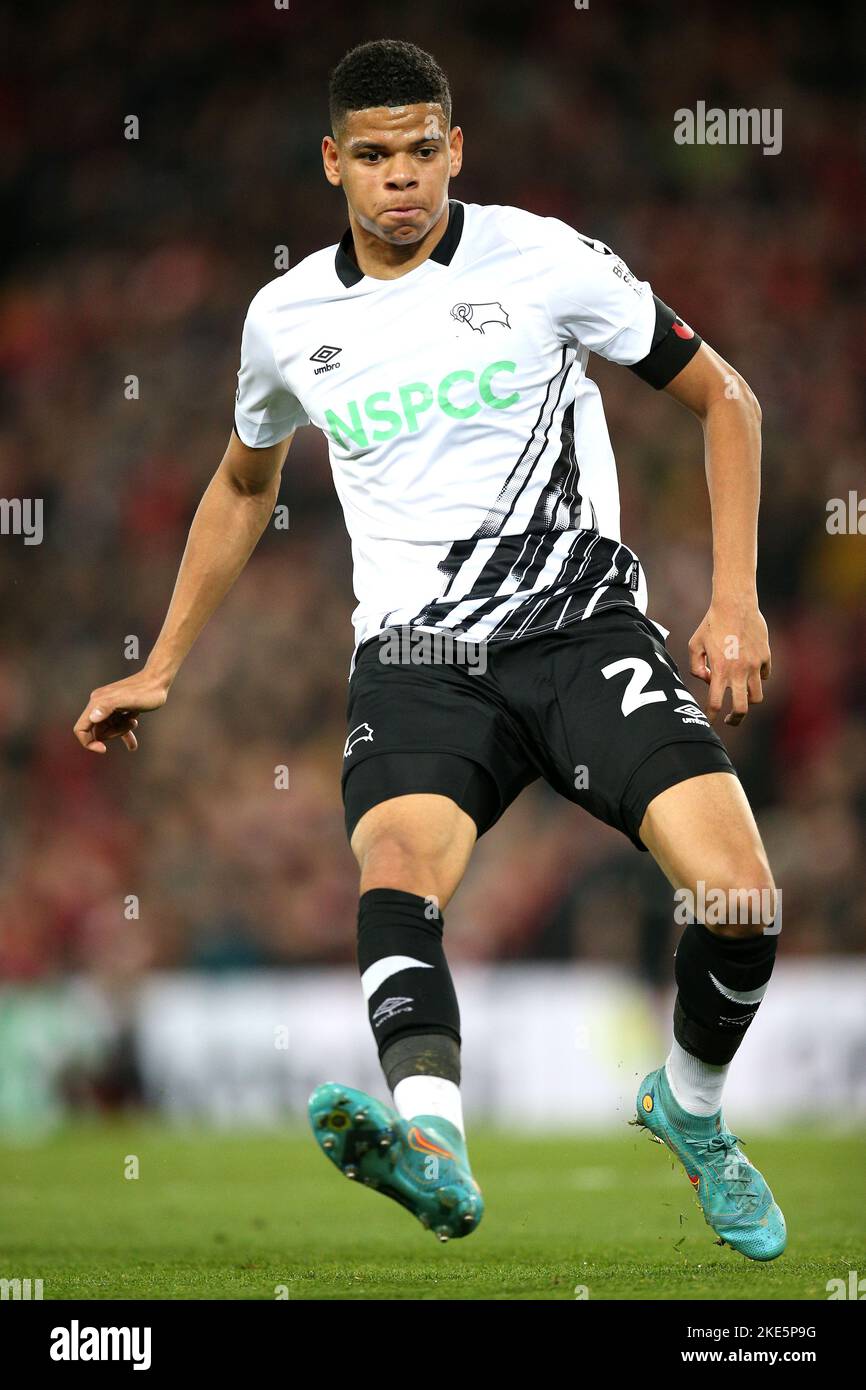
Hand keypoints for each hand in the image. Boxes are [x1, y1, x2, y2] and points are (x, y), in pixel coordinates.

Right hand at [73, 668, 169, 752]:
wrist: (158, 680)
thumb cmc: (145, 692)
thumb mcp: (127, 700)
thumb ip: (107, 707)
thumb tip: (92, 717)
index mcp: (97, 703)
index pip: (81, 728)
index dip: (88, 742)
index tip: (103, 749)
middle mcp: (100, 705)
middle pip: (97, 731)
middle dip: (112, 733)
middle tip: (129, 723)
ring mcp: (110, 707)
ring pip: (109, 729)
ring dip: (121, 730)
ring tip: (133, 721)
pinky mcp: (120, 709)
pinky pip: (118, 727)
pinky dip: (126, 735)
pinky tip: (132, 746)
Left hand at [688, 598, 770, 726]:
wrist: (735, 604)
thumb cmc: (711, 624)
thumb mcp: (694, 644)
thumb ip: (696, 666)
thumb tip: (707, 680)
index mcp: (719, 670)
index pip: (715, 703)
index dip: (711, 715)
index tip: (710, 721)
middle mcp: (738, 672)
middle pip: (741, 708)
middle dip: (735, 719)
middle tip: (729, 719)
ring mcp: (754, 665)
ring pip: (757, 696)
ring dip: (748, 700)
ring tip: (740, 696)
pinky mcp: (765, 657)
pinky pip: (764, 676)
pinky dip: (758, 679)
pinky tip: (749, 673)